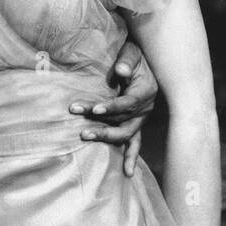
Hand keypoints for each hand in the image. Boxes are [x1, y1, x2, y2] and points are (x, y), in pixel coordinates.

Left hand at [70, 38, 157, 176]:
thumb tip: (120, 70)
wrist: (142, 61)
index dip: (111, 107)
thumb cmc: (133, 56)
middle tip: (80, 128)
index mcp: (145, 91)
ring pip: (126, 134)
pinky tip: (128, 173)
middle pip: (122, 121)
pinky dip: (131, 157)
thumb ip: (126, 60)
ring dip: (106, 137)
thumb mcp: (131, 52)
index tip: (94, 109)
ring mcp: (141, 119)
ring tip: (85, 137)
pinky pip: (135, 143)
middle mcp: (145, 108)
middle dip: (100, 124)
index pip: (127, 103)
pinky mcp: (135, 124)